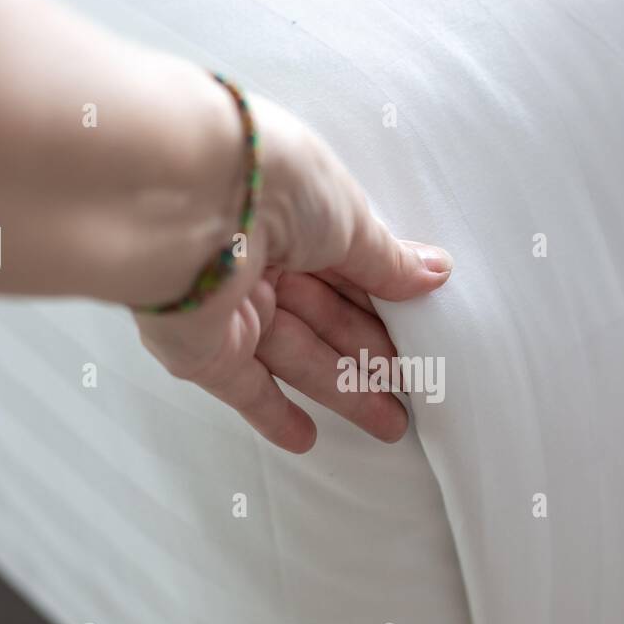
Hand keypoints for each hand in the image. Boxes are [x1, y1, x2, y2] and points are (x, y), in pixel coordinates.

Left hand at [132, 91, 452, 452]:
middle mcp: (257, 262)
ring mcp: (229, 307)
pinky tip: (307, 439)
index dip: (386, 309)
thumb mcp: (350, 217)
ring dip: (344, 390)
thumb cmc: (271, 184)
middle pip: (324, 321)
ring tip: (391, 423)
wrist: (190, 205)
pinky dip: (273, 414)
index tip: (423, 339)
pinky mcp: (203, 350)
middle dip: (371, 357)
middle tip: (415, 392)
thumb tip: (434, 274)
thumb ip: (386, 259)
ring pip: (295, 357)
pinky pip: (242, 388)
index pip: (348, 274)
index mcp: (292, 218)